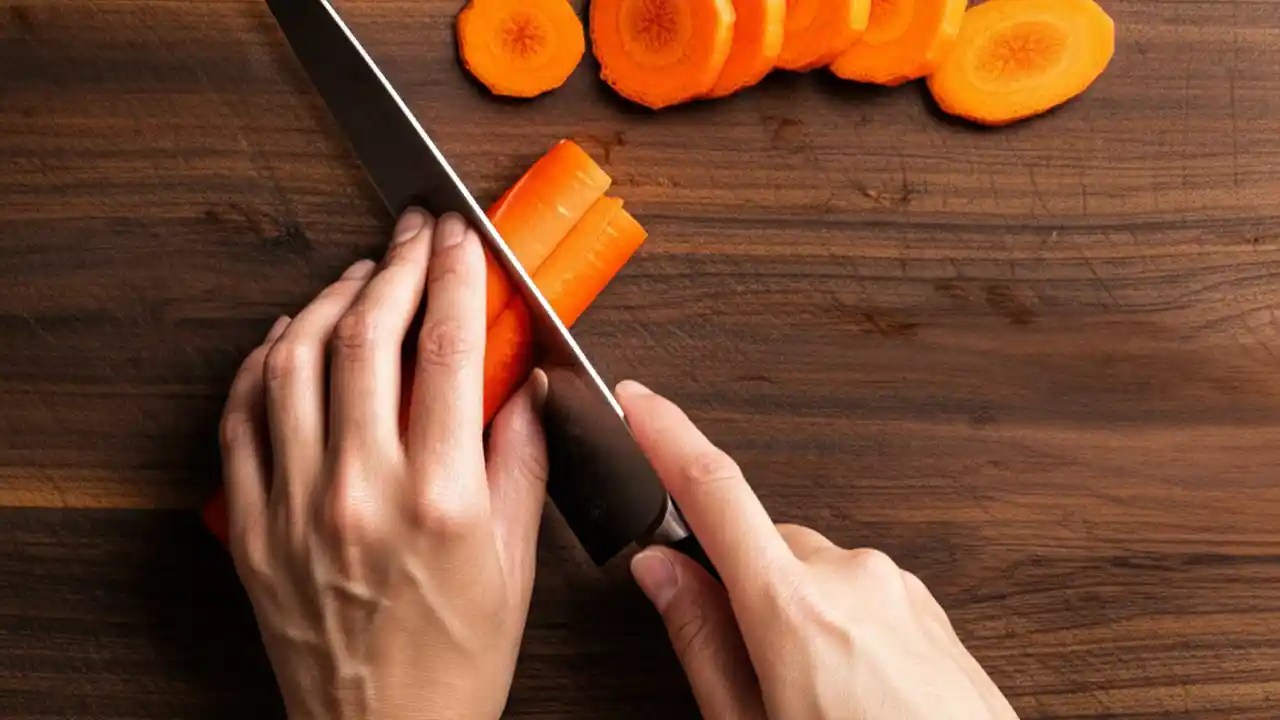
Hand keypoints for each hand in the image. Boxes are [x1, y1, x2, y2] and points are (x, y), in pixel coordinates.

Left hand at [218, 210, 548, 719]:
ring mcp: (296, 504)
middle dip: (394, 264)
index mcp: (441, 497)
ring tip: (357, 277)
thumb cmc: (456, 661)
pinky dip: (262, 363)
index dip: (455, 274)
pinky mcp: (254, 524)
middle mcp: (362, 490)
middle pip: (368, 337)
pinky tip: (288, 339)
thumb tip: (526, 385)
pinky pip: (242, 417)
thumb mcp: (515, 562)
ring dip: (328, 301)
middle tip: (412, 233)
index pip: (448, 349)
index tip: (462, 239)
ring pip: (295, 362)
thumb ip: (521, 460)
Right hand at [617, 382, 1017, 719]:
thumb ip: (703, 641)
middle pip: (765, 545)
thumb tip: (661, 572)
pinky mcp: (932, 608)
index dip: (667, 436)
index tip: (639, 403)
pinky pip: (862, 592)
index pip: (715, 491)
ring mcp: (902, 591)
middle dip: (743, 586)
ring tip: (815, 695)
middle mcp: (854, 579)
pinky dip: (842, 624)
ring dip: (796, 610)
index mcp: (795, 609)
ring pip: (815, 572)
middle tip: (750, 665)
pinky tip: (854, 688)